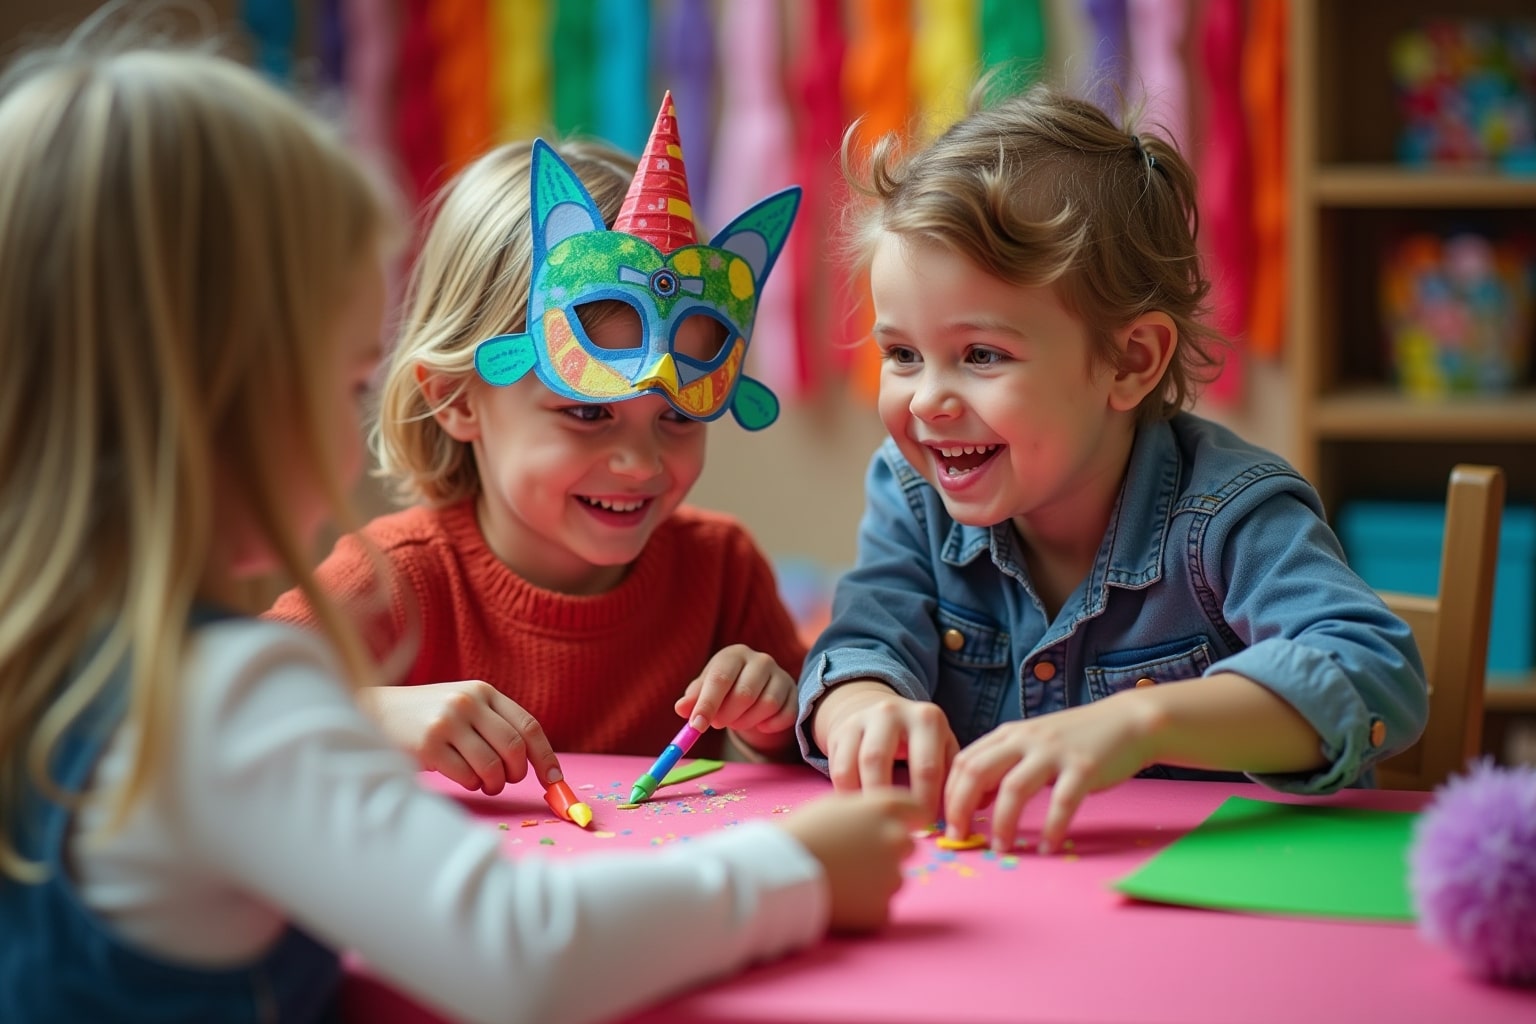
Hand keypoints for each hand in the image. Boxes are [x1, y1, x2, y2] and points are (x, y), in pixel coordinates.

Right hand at [357, 681, 559, 795]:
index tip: (555, 781)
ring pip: (492, 767)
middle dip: (517, 773)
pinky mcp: (428, 745)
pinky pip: (467, 776)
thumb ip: (493, 723)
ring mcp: (447, 722)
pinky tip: (461, 777)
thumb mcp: (462, 705)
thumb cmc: (426, 717)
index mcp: (483, 691)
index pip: (528, 726)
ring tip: (484, 782)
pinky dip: (471, 784)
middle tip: (506, 780)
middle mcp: (468, 702)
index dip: (545, 757)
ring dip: (493, 783)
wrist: (373, 712)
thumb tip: (535, 763)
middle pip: (514, 749)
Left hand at [675, 644, 796, 755]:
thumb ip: (693, 699)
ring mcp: (781, 675)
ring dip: (747, 722)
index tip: (696, 726)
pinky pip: (785, 715)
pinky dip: (769, 726)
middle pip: (744, 693)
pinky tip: (760, 724)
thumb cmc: (724, 690)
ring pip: (766, 705)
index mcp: (734, 655)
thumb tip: (681, 708)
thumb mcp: (705, 691)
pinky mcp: (794, 693)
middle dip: (727, 715)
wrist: (757, 691)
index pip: (720, 678)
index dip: (707, 704)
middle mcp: (760, 660)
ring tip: (737, 721)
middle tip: (718, 723)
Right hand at [779, 789, 922, 931]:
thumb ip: (866, 808)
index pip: (916, 809)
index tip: (907, 825)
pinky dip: (865, 907)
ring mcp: (891, 877)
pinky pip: (880, 908)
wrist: (781, 873)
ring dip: (877, 880)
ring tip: (843, 879)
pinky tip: (842, 900)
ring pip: (895, 879)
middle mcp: (895, 840)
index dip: (910, 818)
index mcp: (884, 809)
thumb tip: (882, 818)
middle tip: (859, 857)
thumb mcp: (834, 805)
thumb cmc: (802, 833)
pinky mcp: (880, 910)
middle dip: (890, 851)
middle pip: (909, 846)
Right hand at [810, 681, 958, 823]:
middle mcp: (893, 712)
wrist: (880, 712)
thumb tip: (963, 816)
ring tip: (872, 824)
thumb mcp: (942, 749)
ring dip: (862, 800)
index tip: (923, 827)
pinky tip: (857, 812)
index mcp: (928, 719)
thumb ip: (952, 778)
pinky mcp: (841, 731)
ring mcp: (863, 719)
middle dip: (882, 801)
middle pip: (879, 761)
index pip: (926, 768)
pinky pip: (838, 769)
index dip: (923, 803)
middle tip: (890, 828)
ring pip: (854, 765)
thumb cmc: (920, 744)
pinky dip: (846, 795)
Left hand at [942, 692, 1159, 853]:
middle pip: (978, 771)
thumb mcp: (1031, 744)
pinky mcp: (1084, 768)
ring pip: (1014, 789)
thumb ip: (1002, 766)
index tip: (946, 821)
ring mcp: (1055, 752)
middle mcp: (1026, 739)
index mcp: (1009, 734)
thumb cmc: (1075, 739)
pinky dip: (1051, 828)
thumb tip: (973, 801)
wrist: (1127, 722)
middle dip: (961, 807)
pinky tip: (1047, 846)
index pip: (965, 761)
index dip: (949, 792)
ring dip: (1003, 823)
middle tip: (958, 836)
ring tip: (1001, 848)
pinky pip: (1061, 803)